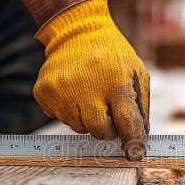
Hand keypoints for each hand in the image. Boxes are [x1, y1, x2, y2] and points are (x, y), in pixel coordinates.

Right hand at [33, 0, 149, 159]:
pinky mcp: (43, 93)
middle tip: (109, 110)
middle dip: (108, 128)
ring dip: (88, 117)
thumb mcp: (137, 73)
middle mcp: (86, 88)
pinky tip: (74, 91)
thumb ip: (140, 108)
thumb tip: (138, 141)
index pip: (126, 124)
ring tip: (89, 93)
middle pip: (101, 132)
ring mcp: (61, 92)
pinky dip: (70, 110)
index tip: (134, 154)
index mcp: (115, 82)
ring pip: (80, 127)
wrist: (77, 31)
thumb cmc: (113, 56)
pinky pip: (60, 117)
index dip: (133, 142)